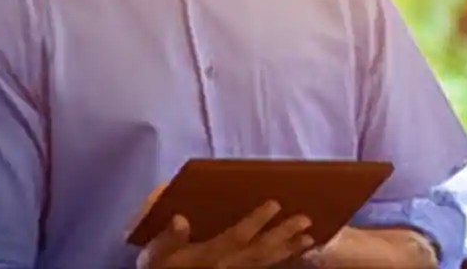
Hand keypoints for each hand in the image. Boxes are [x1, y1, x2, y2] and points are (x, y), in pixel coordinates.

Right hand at [136, 200, 315, 268]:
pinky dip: (282, 262)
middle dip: (283, 234)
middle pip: (260, 250)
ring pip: (267, 263)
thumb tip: (179, 219)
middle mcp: (227, 267)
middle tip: (306, 220)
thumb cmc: (161, 267)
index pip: (237, 236)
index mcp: (209, 254)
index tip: (275, 203)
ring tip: (310, 238)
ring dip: (289, 250)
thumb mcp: (156, 255)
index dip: (256, 220)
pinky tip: (295, 253)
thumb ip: (168, 239)